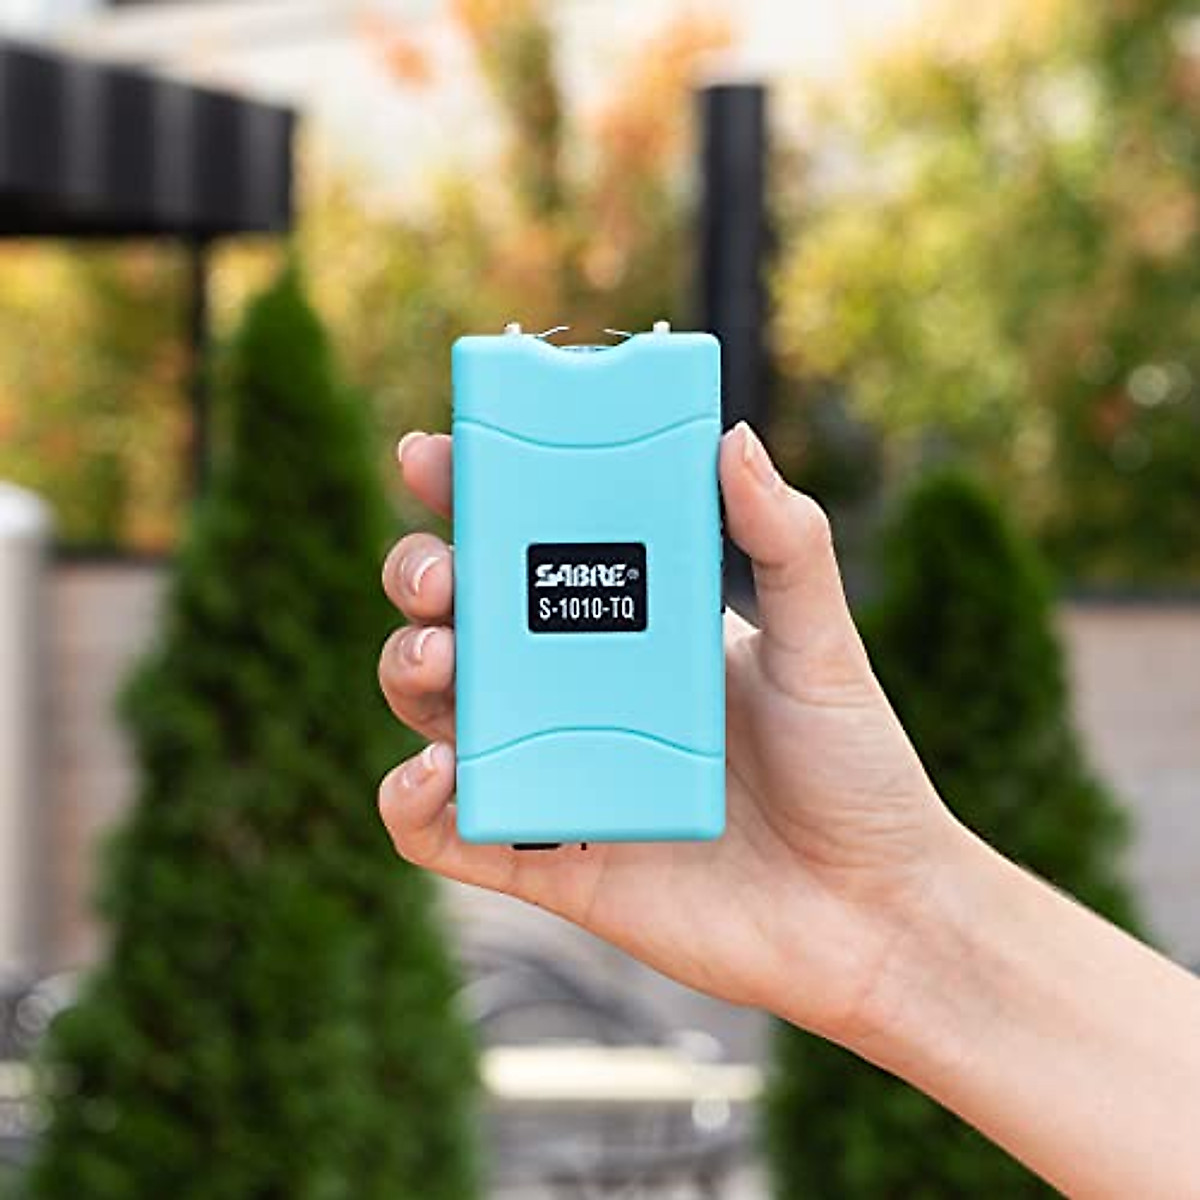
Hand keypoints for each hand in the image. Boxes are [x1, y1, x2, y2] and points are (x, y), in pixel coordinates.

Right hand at [378, 422, 958, 1043]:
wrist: (873, 913)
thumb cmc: (856, 772)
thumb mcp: (823, 645)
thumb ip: (787, 542)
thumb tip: (732, 439)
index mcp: (634, 624)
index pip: (529, 542)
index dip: (468, 496)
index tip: (433, 457)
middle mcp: (579, 689)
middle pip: (461, 616)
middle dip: (420, 575)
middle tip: (438, 571)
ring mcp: (556, 771)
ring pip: (437, 709)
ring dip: (408, 670)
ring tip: (444, 655)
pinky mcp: (547, 858)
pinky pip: (446, 832)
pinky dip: (410, 804)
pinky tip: (435, 773)